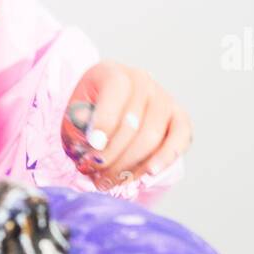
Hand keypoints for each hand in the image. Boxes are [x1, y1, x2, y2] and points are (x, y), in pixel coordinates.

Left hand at [60, 62, 192, 191]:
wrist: (104, 115)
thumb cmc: (86, 116)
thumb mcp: (73, 117)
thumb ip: (81, 127)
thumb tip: (98, 144)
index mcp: (112, 72)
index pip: (116, 90)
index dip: (105, 121)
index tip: (94, 146)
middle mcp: (141, 80)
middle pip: (133, 123)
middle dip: (112, 155)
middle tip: (95, 174)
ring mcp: (163, 98)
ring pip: (152, 136)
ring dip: (130, 164)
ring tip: (110, 180)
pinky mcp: (178, 117)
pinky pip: (180, 138)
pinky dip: (165, 158)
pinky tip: (149, 173)